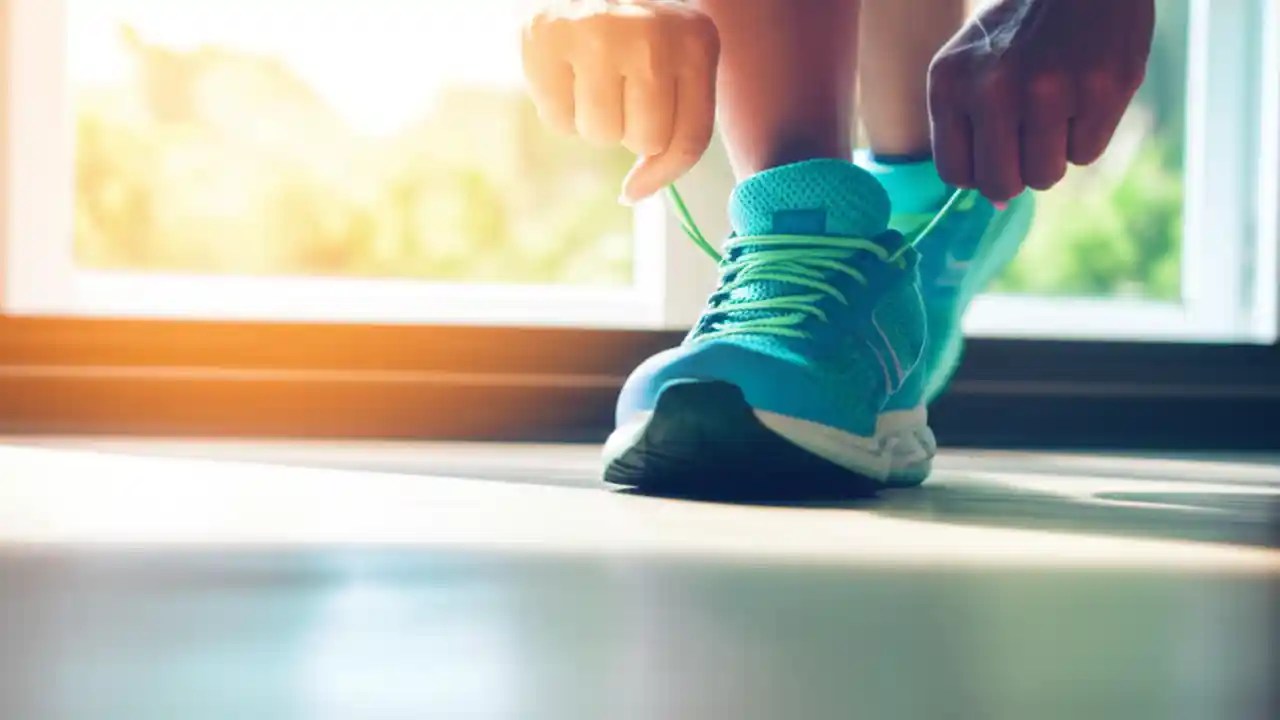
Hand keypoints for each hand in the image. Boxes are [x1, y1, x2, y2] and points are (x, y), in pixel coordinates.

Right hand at [522, 0, 719, 202]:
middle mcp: (651, 34)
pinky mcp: (547, 38)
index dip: (663, 173)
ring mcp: (596, 33)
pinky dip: (558, 108)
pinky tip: (564, 72)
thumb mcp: (675, 60)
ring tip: (590, 77)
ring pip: (599, 135)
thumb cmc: (634, 31)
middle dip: (628, 128)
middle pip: (644, 140)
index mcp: (696, 41)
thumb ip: (674, 124)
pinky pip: (557, 120)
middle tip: (617, 89)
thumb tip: (634, 193)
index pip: (690, 138)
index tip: (636, 188)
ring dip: (592, 121)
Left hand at [928, 0, 1154, 201]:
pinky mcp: (1100, 91)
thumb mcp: (975, 65)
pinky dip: (1088, 134)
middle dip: (1017, 174)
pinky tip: (1085, 92)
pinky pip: (1085, 155)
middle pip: (999, 185)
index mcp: (950, 82)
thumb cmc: (1022, 27)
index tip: (996, 151)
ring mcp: (1049, 90)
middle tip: (1030, 138)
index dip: (980, 172)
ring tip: (1058, 108)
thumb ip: (970, 131)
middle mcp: (993, 88)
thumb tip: (996, 206)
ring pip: (1045, 176)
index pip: (955, 172)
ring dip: (1054, 154)